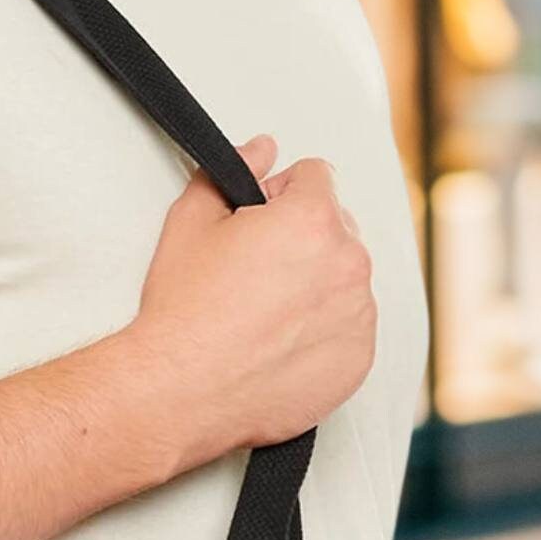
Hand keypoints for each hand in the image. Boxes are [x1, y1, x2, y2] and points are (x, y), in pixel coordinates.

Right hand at [132, 134, 375, 464]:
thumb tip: (263, 149)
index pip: (317, 176)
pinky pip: (350, 326)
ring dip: (316, 284)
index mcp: (313, 219)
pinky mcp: (358, 359)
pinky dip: (324, 330)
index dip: (279, 194)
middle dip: (304, 237)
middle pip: (337, 226)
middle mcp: (349, 263)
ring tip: (264, 313)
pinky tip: (279, 343)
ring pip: (346, 277)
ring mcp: (359, 315)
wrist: (181, 391)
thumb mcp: (191, 221)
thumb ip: (234, 170)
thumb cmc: (183, 309)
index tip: (256, 224)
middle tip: (254, 272)